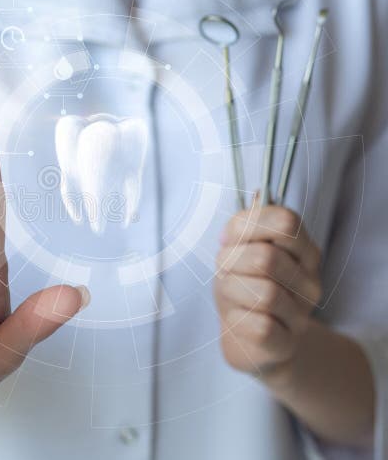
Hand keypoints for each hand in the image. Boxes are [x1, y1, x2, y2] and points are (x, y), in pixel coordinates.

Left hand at [214, 203, 321, 385]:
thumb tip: (258, 194)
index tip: (230, 240)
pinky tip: (239, 320)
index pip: (285, 221)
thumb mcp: (237, 249)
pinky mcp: (286, 343)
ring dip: (231, 292)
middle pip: (266, 256)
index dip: (247, 226)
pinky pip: (258, 326)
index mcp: (301, 249)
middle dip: (231, 263)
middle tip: (227, 273)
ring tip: (233, 297)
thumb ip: (246, 223)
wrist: (248, 339)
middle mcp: (310, 280)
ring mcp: (302, 314)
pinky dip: (237, 320)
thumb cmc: (241, 286)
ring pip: (262, 293)